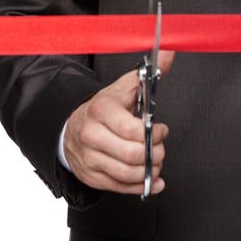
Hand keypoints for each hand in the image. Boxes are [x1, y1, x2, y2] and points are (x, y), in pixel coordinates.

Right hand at [63, 50, 174, 193]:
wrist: (72, 127)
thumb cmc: (103, 108)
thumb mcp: (123, 87)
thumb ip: (148, 73)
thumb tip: (169, 52)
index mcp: (101, 110)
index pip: (130, 129)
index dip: (153, 133)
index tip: (162, 130)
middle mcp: (91, 135)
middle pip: (130, 154)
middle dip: (153, 154)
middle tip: (160, 149)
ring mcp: (90, 158)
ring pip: (126, 174)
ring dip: (148, 171)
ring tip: (155, 162)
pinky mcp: (91, 176)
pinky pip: (120, 188)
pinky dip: (141, 187)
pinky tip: (152, 181)